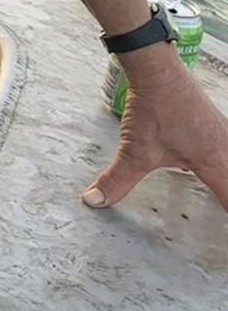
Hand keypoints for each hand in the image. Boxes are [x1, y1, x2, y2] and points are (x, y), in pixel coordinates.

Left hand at [84, 46, 227, 210]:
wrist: (159, 70)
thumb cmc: (155, 109)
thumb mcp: (135, 152)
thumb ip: (118, 180)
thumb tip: (95, 200)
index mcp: (216, 164)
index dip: (227, 219)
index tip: (220, 239)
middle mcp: (227, 151)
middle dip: (227, 199)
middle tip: (219, 212)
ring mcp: (225, 136)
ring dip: (225, 182)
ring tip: (220, 195)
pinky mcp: (217, 125)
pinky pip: (227, 151)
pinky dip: (223, 164)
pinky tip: (215, 165)